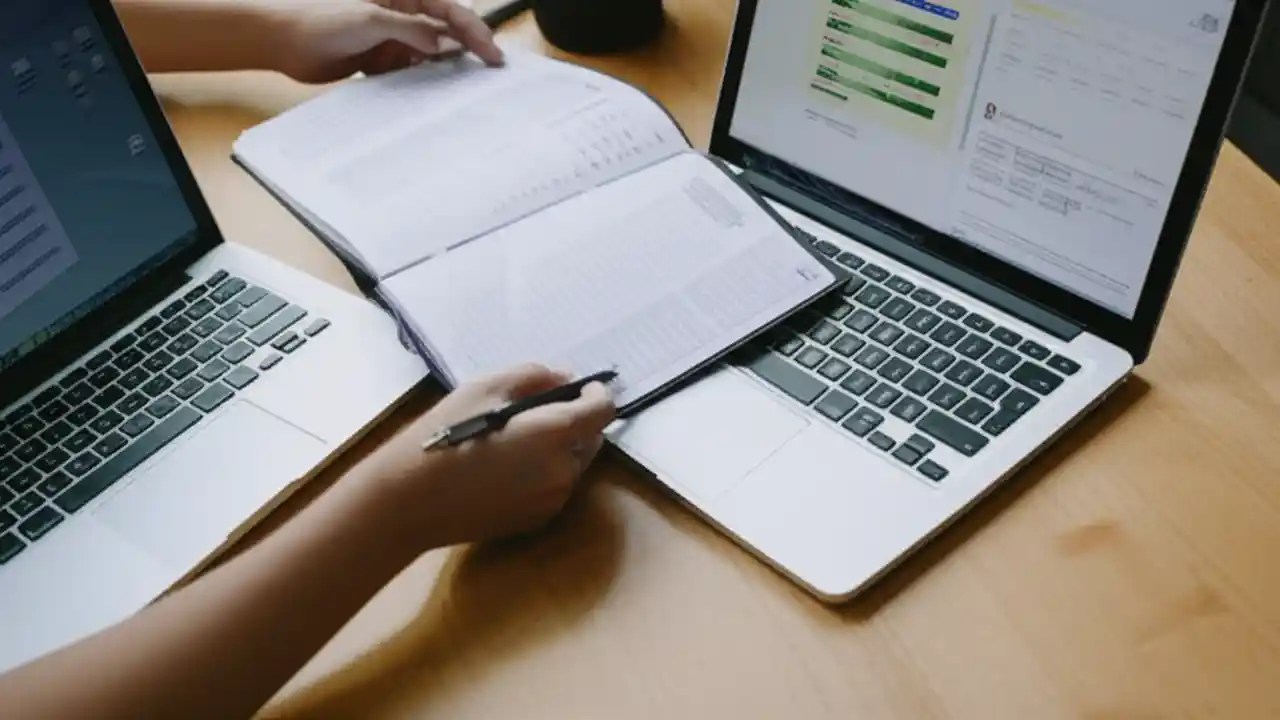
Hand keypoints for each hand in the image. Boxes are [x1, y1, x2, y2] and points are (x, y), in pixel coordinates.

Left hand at [267, 0, 503, 83]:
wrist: (281, 41)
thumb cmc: (319, 19)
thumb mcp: (371, 20)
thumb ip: (411, 29)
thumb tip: (444, 41)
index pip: (448, 10)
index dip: (474, 30)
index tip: (492, 54)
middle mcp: (399, 13)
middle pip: (444, 30)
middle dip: (467, 49)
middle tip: (490, 71)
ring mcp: (389, 36)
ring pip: (429, 53)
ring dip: (444, 68)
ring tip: (465, 88)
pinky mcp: (378, 59)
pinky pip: (408, 70)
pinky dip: (420, 81)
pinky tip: (431, 95)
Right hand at [357, 364, 616, 550]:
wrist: (411, 500)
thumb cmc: (445, 433)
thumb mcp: (485, 387)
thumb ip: (535, 376)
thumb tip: (566, 379)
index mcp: (556, 433)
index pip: (604, 411)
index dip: (597, 394)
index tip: (581, 387)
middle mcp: (564, 471)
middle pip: (592, 439)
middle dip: (576, 421)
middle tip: (539, 410)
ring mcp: (553, 500)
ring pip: (573, 465)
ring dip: (560, 448)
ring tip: (517, 439)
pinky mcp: (537, 520)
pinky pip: (555, 488)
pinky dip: (545, 472)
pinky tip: (507, 467)